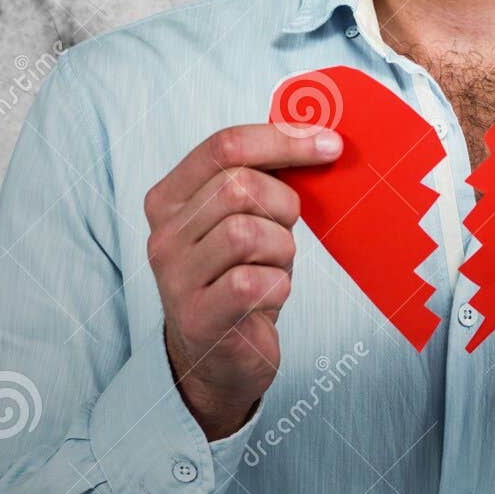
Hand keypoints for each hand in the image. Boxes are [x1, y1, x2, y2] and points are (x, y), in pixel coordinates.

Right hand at [143, 122, 338, 438]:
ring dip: (281, 248)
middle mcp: (164, 233)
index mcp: (170, 197)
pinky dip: (278, 285)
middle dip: (283, 204)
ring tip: (275, 266)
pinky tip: (270, 295)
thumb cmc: (240, 277)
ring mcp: (175, 277)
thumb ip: (261, 178)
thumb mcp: (242, 219)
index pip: (224, 145)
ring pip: (246, 232)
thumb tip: (318, 134)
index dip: (283, 139)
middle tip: (289, 230)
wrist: (218, 359)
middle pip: (238, 186)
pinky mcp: (198, 317)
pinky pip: (253, 283)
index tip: (330, 144)